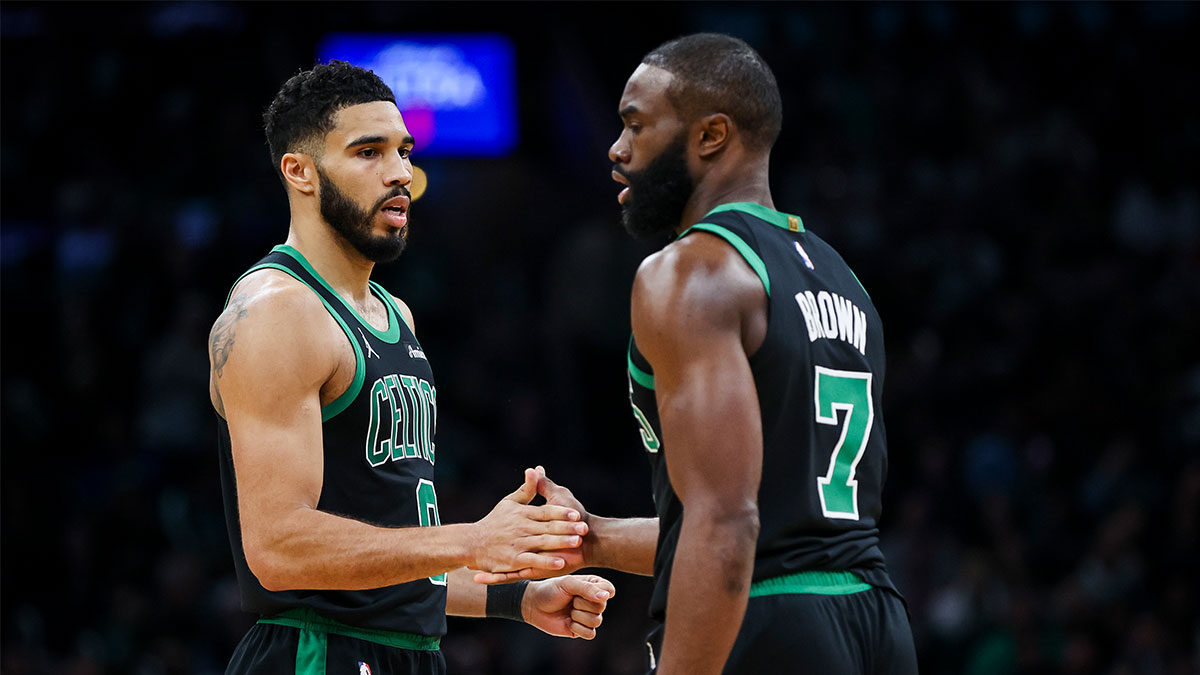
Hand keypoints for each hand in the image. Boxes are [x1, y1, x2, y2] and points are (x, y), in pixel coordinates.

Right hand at [469, 469, 587, 573]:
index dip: (562, 513)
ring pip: (543, 543)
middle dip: (567, 528)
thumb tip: (536, 470)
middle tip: (585, 528)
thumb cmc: (495, 521)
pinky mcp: (514, 560)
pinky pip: (532, 561)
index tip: (577, 514)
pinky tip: (560, 562)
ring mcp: (518, 544)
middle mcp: (521, 528)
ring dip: (560, 543)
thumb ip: (526, 488)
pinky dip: (546, 561)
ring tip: (576, 542)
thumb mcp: (510, 502)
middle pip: (548, 527)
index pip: (546, 512)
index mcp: (523, 513)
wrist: (473, 542)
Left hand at [522, 574, 614, 638]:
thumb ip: (587, 589)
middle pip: (601, 607)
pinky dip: (578, 628)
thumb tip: (606, 596)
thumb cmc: (551, 590)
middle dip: (582, 604)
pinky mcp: (582, 630)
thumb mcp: (568, 584)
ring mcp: (589, 616)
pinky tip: (568, 622)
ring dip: (578, 616)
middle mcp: (594, 601)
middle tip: (570, 600)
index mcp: (594, 585)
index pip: (609, 590)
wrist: (534, 605)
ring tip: (569, 611)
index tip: (580, 590)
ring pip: (596, 621)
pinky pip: (590, 634)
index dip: (598, 593)